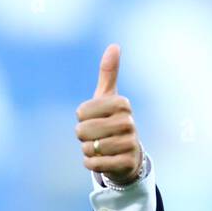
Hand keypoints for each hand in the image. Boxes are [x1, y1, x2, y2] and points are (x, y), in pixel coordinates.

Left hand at [76, 43, 142, 184]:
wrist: (127, 155)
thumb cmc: (112, 122)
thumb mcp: (108, 98)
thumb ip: (108, 73)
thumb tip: (114, 46)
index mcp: (122, 104)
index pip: (81, 112)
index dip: (81, 119)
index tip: (93, 119)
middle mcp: (128, 122)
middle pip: (83, 130)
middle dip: (83, 137)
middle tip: (94, 136)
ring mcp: (129, 143)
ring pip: (89, 148)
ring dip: (88, 151)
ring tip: (99, 148)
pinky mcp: (127, 163)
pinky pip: (95, 164)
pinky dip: (91, 164)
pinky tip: (100, 160)